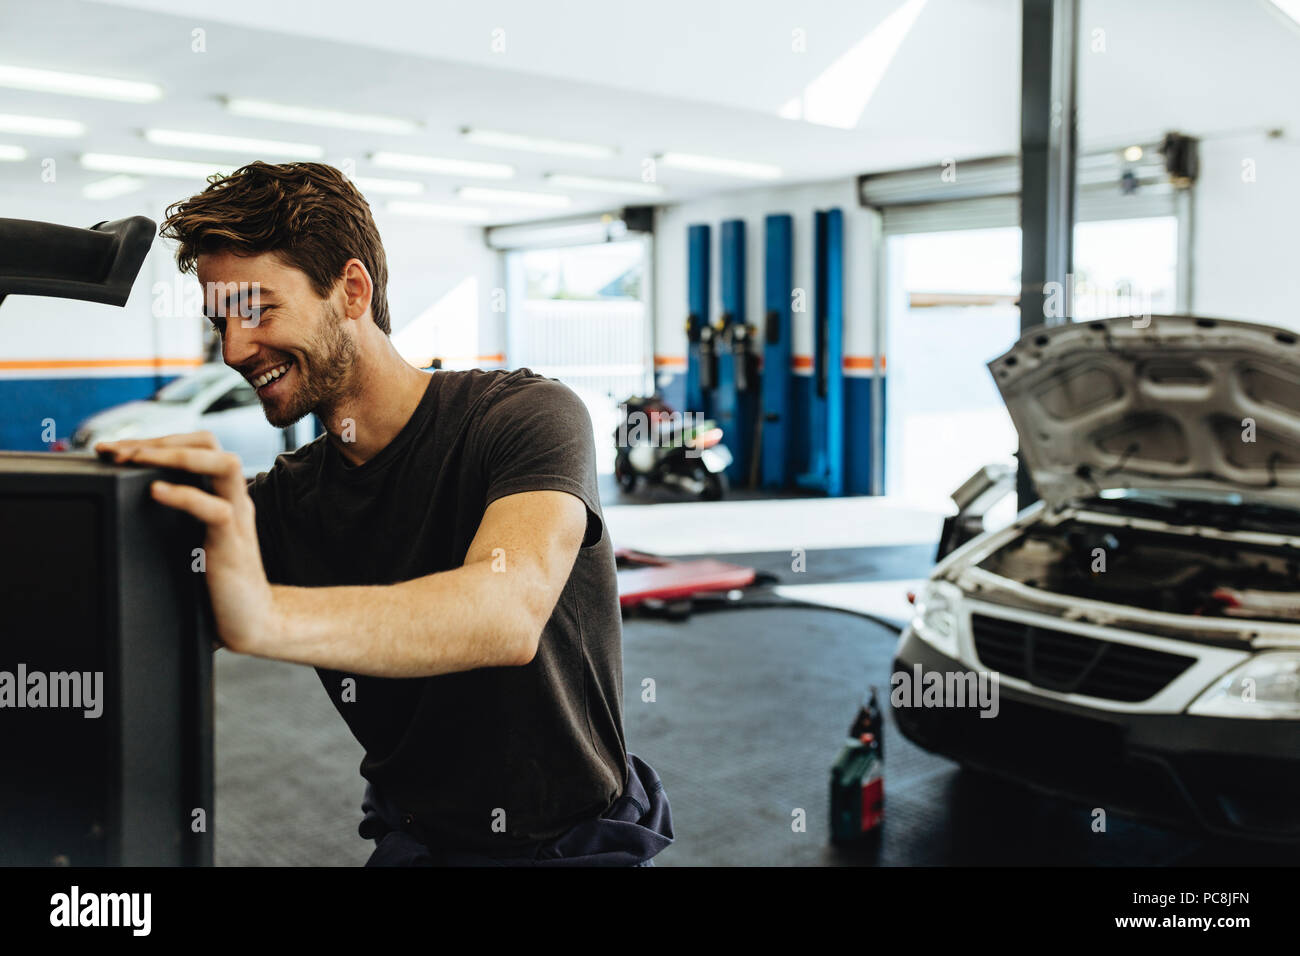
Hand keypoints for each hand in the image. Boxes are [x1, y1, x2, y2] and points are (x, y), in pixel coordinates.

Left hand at [95, 432, 276, 655]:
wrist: (252, 622)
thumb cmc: (218, 586)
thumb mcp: (190, 543)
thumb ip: (172, 522)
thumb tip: (121, 511)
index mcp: (221, 495)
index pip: (195, 446)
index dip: (153, 440)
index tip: (110, 448)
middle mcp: (233, 499)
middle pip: (209, 442)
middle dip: (160, 439)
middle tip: (117, 451)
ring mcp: (237, 520)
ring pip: (223, 463)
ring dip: (176, 454)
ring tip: (135, 460)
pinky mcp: (233, 546)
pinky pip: (216, 509)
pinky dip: (184, 495)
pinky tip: (156, 492)